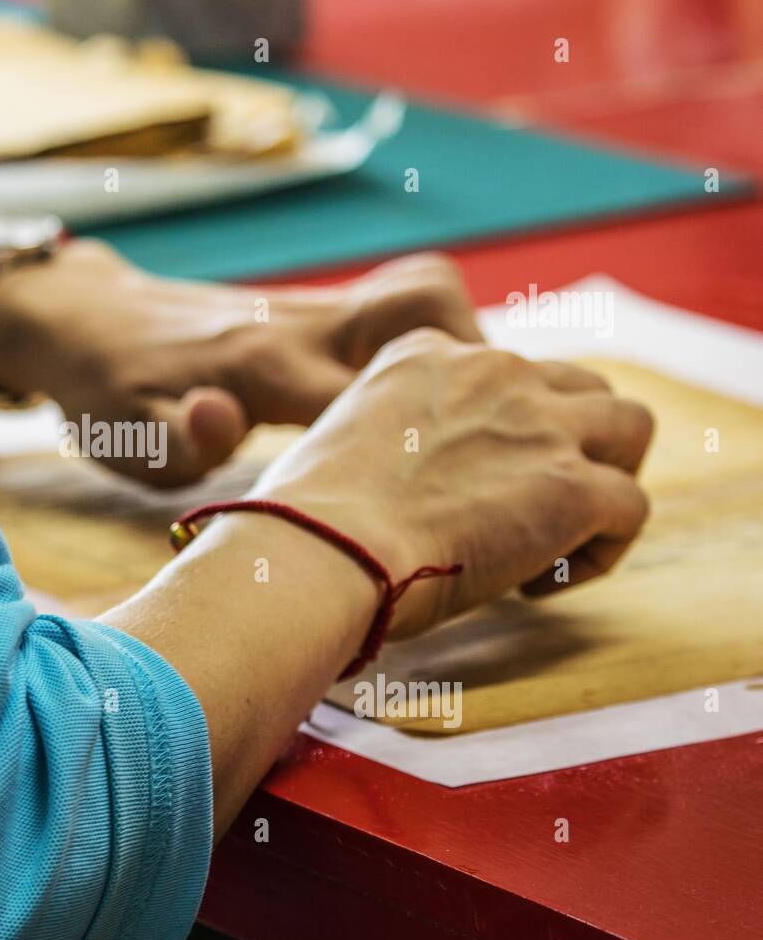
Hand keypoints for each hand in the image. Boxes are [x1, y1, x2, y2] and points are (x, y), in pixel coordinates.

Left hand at [0, 239, 482, 485]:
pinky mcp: (312, 310)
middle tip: (503, 426)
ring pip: (423, 293)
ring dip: (468, 339)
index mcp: (265, 367)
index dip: (435, 435)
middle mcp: (303, 326)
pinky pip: (399, 308)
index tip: (487, 479)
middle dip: (481, 357)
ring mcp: (312, 310)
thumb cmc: (106, 392)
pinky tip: (436, 397)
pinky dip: (436, 340)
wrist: (85, 317)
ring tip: (484, 411)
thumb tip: (219, 416)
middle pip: (423, 305)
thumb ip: (177, 443)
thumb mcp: (125, 440)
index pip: (372, 393)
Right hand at [251, 328, 654, 636]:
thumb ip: (388, 437)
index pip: (503, 372)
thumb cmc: (308, 518)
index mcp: (427, 353)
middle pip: (578, 387)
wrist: (323, 548)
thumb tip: (405, 490)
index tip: (470, 485)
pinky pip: (629, 508)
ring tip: (565, 534)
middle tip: (533, 505)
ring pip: (630, 426)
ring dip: (608, 477)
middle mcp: (492, 370)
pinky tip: (537, 586)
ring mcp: (539, 424)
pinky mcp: (572, 487)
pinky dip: (600, 551)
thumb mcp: (340, 436)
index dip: (502, 432)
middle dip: (572, 443)